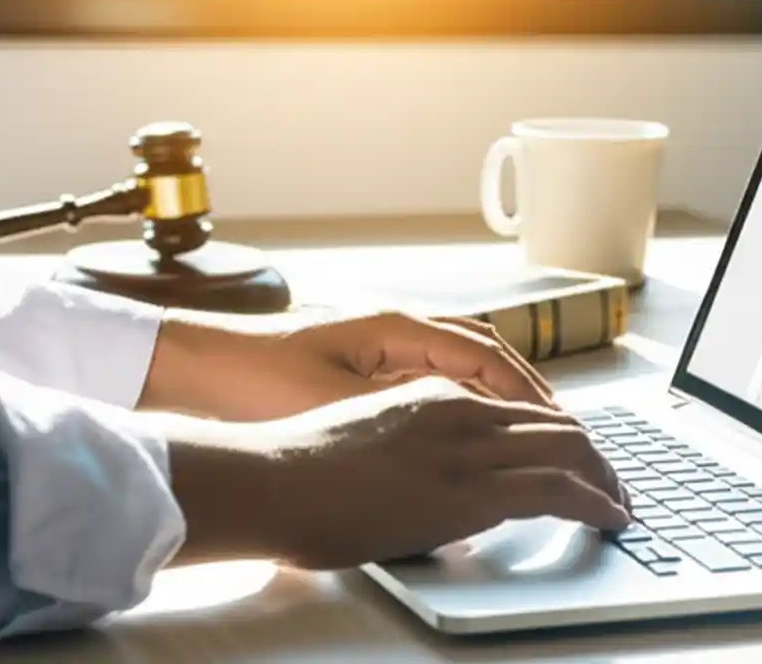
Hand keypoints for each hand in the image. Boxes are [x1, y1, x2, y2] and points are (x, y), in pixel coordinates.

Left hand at [141, 311, 553, 420]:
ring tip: (532, 426)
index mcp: (399, 327)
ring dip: (501, 389)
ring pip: (465, 358)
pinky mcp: (370, 360)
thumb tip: (461, 437)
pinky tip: (476, 425)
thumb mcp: (334, 404)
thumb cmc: (258, 381)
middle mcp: (401, 325)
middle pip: (486, 350)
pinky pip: (440, 372)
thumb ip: (401, 417)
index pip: (486, 355)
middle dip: (527, 388)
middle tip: (561, 428)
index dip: (526, 392)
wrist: (200, 367)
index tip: (557, 425)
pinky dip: (469, 394)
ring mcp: (386, 340)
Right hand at [168, 378, 630, 568]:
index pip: (523, 409)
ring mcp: (471, 447)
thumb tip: (433, 486)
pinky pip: (559, 489)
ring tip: (621, 505)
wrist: (272, 479)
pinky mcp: (473, 490)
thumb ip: (414, 449)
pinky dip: (596, 502)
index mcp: (438, 395)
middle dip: (596, 457)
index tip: (577, 459)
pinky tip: (610, 517)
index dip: (561, 435)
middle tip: (613, 485)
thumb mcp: (371, 440)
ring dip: (606, 480)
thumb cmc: (301, 470)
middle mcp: (465, 411)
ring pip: (570, 450)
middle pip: (559, 425)